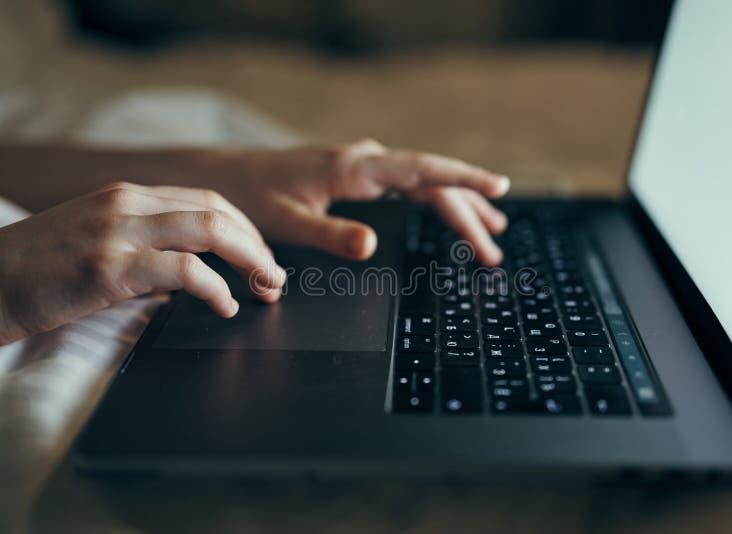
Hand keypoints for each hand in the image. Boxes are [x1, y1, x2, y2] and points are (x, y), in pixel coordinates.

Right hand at [0, 183, 284, 343]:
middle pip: (218, 211)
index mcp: (126, 196)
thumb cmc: (37, 272)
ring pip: (210, 230)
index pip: (207, 200)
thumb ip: (146, 249)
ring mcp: (116, 230)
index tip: (262, 257)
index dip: (245, 229)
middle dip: (258, 245)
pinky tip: (224, 306)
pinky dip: (216, 288)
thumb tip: (194, 273)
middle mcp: (126, 204)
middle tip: (275, 276)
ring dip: (250, 260)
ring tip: (265, 287)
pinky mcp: (107, 266)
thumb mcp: (97, 244)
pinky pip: (183, 270)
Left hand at [212, 139, 509, 265]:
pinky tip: (450, 211)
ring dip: (458, 207)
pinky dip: (436, 199)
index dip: (464, 178)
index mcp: (354, 168)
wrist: (226, 175)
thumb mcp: (286, 221)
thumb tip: (372, 244)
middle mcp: (365, 160)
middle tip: (492, 253)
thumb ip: (329, 234)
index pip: (422, 169)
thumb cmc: (251, 196)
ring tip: (491, 232)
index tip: (499, 186)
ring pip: (425, 183)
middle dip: (467, 215)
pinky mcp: (359, 174)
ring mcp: (364, 165)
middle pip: (432, 183)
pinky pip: (409, 184)